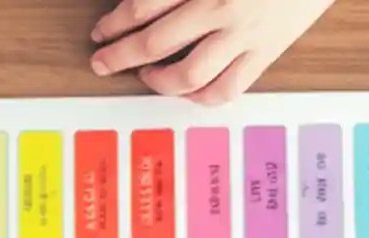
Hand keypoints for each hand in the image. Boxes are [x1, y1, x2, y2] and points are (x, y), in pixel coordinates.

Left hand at [89, 0, 334, 104]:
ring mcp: (244, 34)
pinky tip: (188, 91)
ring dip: (157, 81)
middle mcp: (220, 6)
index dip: (115, 22)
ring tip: (146, 77)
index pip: (143, 5)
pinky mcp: (266, 52)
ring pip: (187, 74)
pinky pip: (227, 89)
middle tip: (103, 62)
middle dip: (121, 55)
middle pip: (155, 41)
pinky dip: (201, 96)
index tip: (102, 31)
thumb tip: (141, 3)